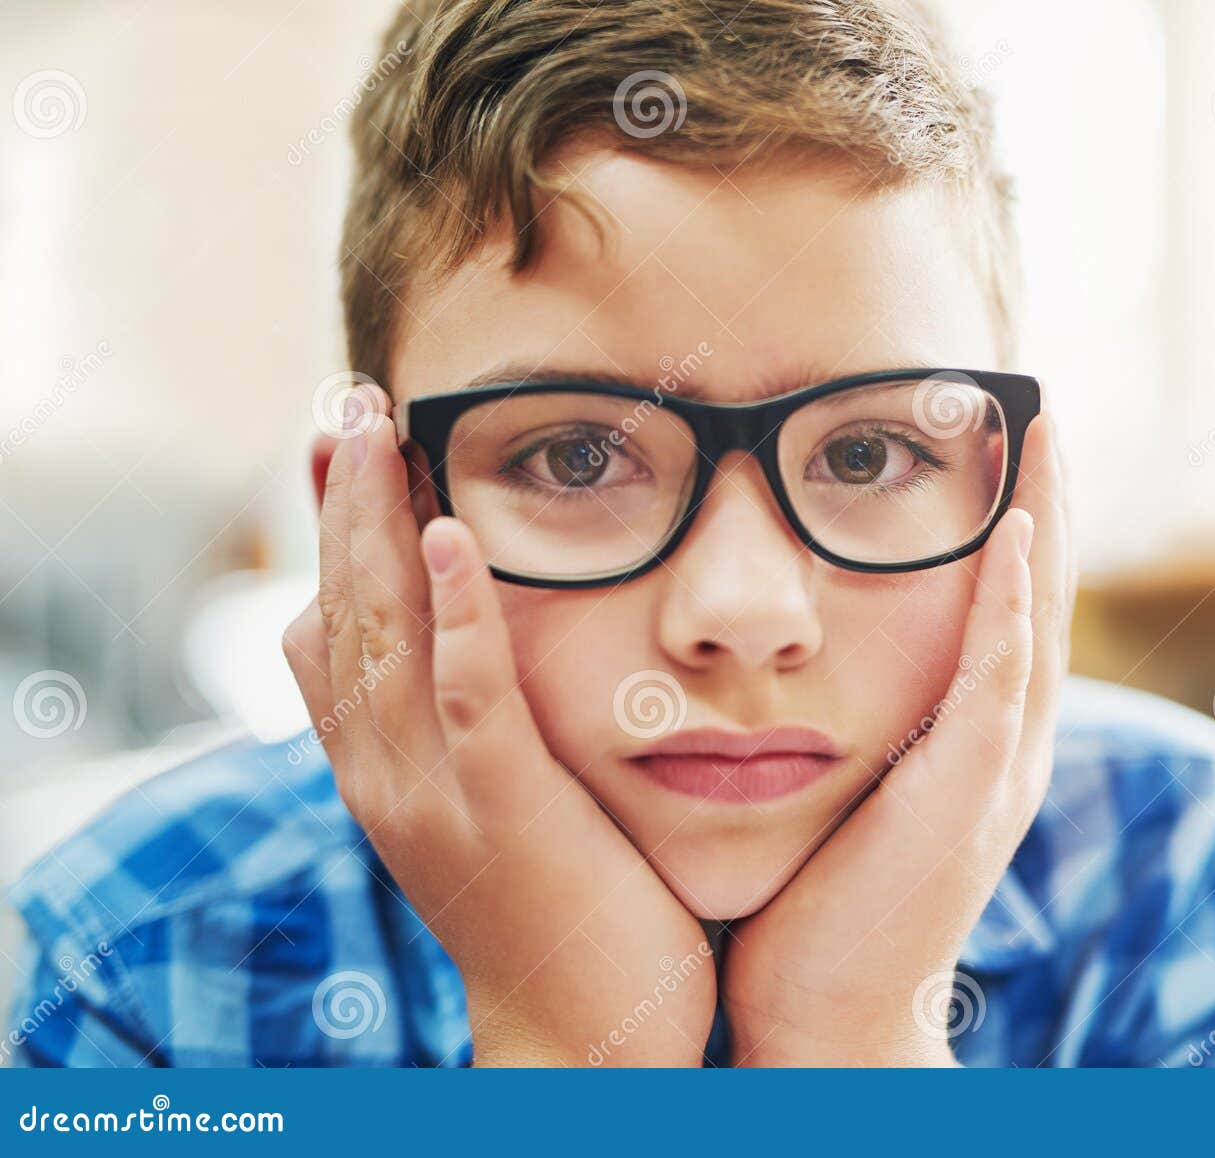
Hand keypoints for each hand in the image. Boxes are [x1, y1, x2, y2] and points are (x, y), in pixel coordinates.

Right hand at [282, 387, 713, 1066]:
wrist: (587, 1040)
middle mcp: (387, 774)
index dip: (327, 540)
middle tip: (343, 402)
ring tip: (372, 426)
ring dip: (372, 526)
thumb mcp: (494, 810)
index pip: (334, 632)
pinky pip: (469, 693)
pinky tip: (444, 536)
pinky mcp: (505, 806)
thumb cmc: (564, 914)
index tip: (333, 453)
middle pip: (341, 613)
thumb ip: (475, 730)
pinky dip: (455, 612)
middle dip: (338, 505)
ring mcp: (436, 792)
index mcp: (387, 770)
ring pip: (383, 635)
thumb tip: (474, 651)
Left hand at [719, 414, 1070, 1065]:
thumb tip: (799, 659)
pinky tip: (1010, 531)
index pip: (1007, 614)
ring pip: (1037, 622)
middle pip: (1040, 601)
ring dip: (1044, 525)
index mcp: (975, 745)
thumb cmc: (815, 905)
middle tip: (1039, 411)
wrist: (825, 1014)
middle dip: (1046, 503)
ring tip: (1042, 436)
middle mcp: (1007, 749)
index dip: (1016, 529)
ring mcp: (1000, 772)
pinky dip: (1010, 602)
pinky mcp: (970, 794)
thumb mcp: (841, 790)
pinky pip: (999, 677)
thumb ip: (851, 724)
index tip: (1002, 446)